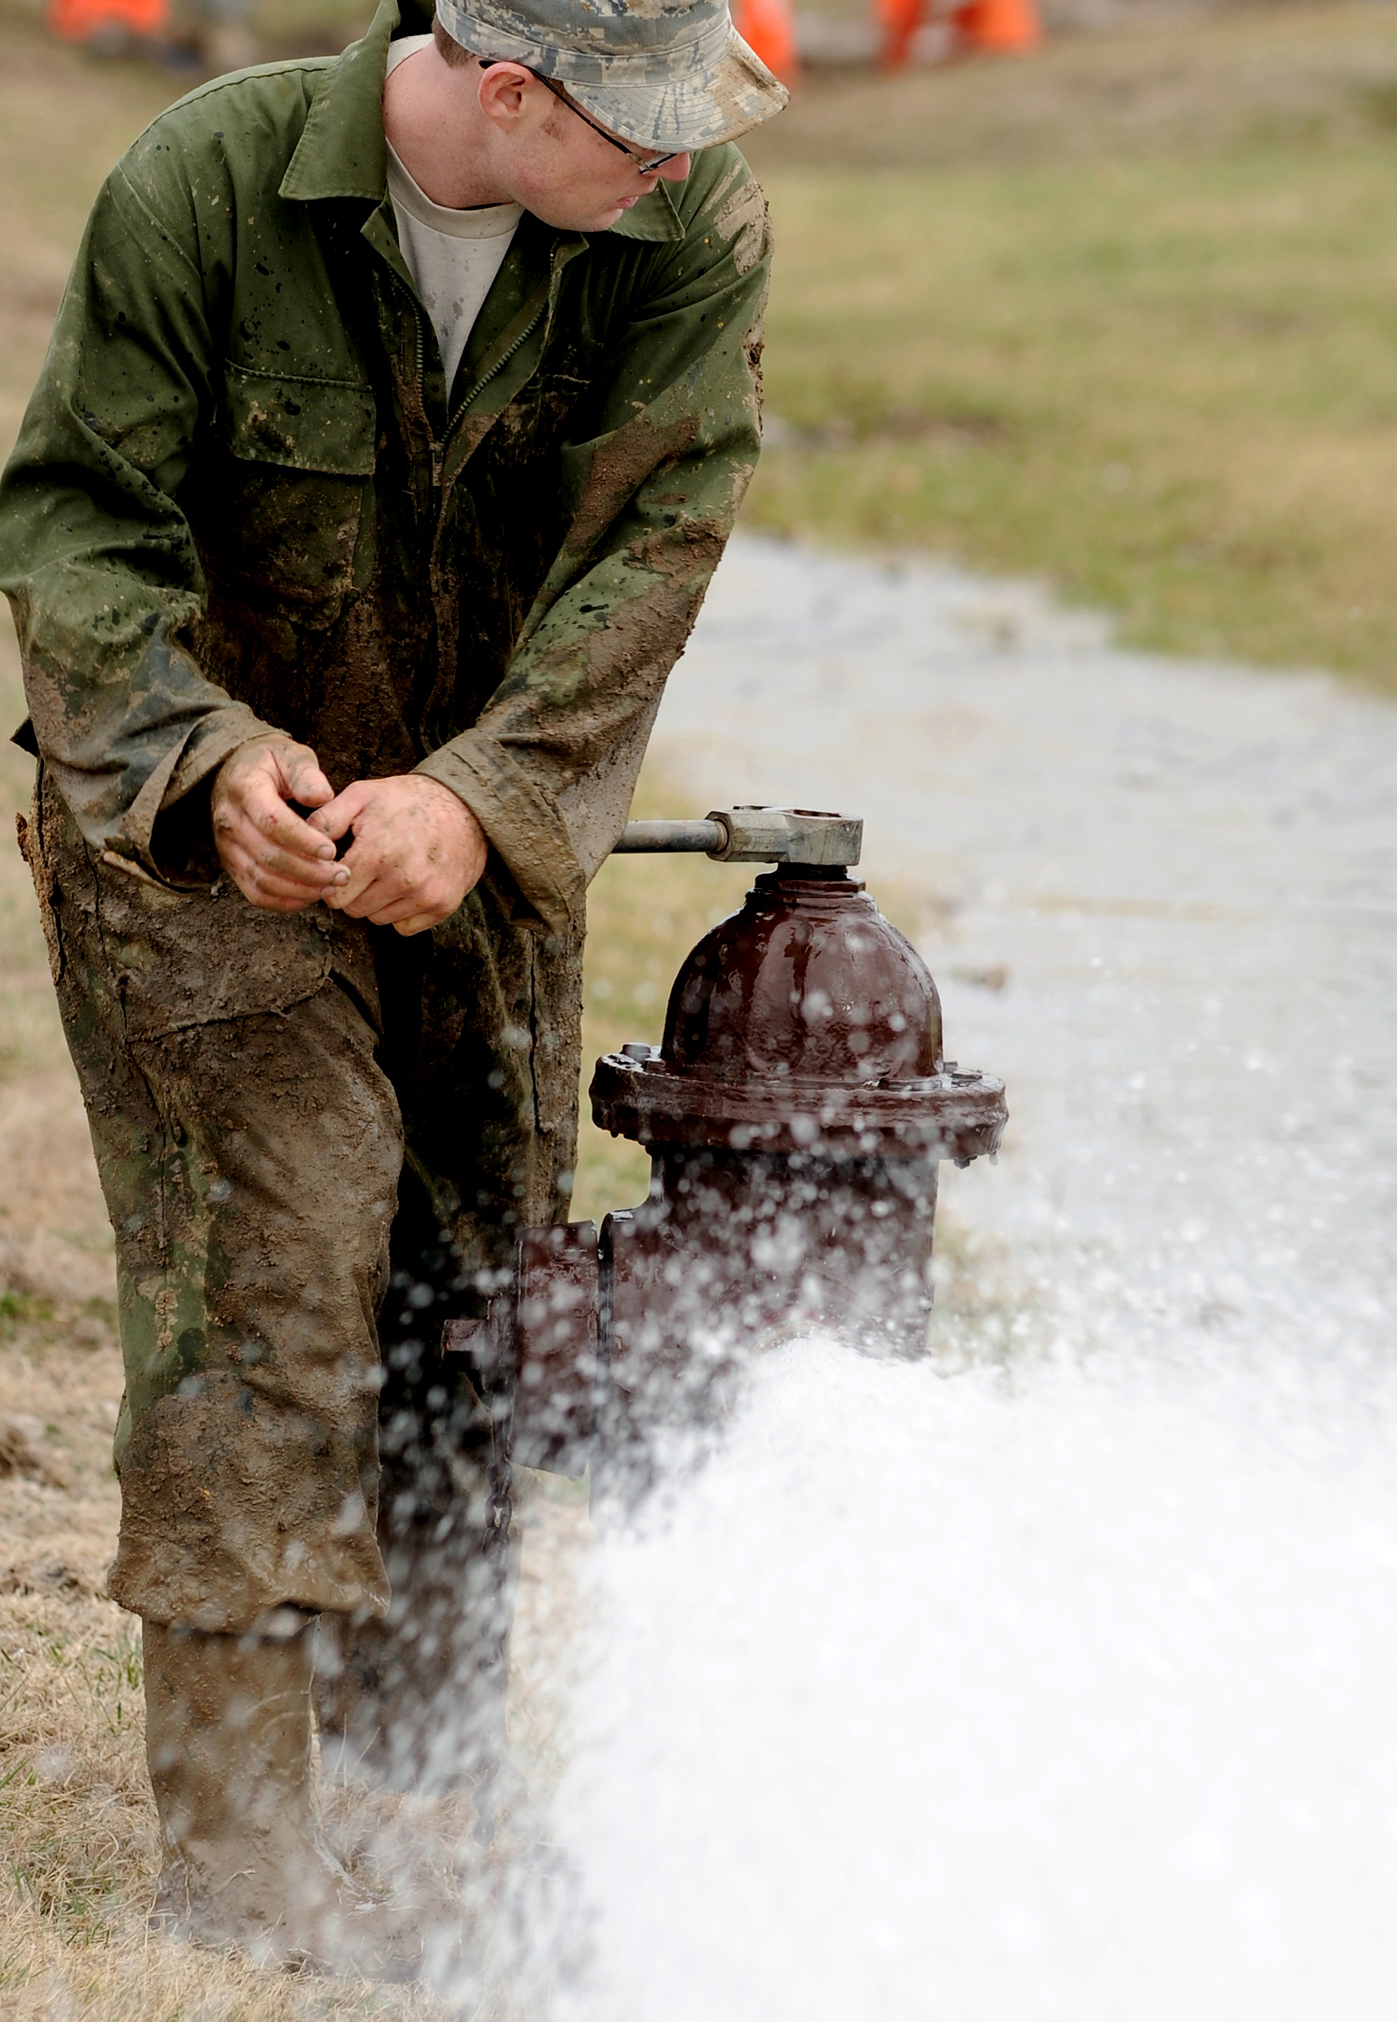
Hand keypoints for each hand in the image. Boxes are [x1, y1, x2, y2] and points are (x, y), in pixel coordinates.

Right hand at [211, 735, 349, 913]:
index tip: (332, 850)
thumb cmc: (270, 762)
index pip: (271, 822)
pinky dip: (283, 901)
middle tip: (342, 875)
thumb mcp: (290, 754)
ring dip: (299, 889)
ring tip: (331, 887)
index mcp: (244, 788)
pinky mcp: (231, 864)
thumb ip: (306, 772)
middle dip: (309, 871)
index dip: (303, 840)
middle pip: (268, 856)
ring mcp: (226, 845)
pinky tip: (310, 895)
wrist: (236, 770)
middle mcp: (229, 819)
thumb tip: (321, 796)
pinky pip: (254, 892)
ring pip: (261, 879)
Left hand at [308, 774, 487, 935]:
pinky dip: (400, 912)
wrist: (464, 807)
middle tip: (366, 868)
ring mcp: (426, 895)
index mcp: (377, 853)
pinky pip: (404, 928)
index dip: (333, 882)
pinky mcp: (443, 906)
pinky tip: (406, 886)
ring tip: (389, 872)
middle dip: (353, 892)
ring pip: (378, 920)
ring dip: (376, 902)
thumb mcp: (362, 795)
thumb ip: (326, 820)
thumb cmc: (407, 800)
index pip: (335, 895)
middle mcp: (403, 879)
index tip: (342, 867)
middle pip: (354, 911)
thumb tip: (298, 843)